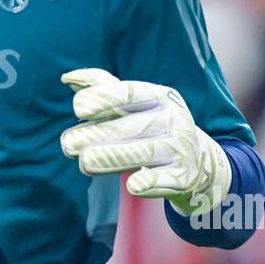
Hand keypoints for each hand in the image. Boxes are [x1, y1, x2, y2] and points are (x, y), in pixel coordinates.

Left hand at [60, 68, 231, 215]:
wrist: (197, 160)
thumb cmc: (152, 127)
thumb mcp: (133, 105)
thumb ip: (102, 89)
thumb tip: (67, 78)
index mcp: (159, 96)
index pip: (131, 93)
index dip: (105, 98)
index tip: (77, 107)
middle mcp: (173, 119)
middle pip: (132, 126)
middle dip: (97, 135)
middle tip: (68, 144)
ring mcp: (181, 148)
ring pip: (145, 152)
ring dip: (113, 157)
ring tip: (85, 162)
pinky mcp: (185, 176)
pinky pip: (168, 179)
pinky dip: (151, 182)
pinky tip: (133, 186)